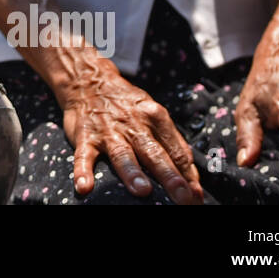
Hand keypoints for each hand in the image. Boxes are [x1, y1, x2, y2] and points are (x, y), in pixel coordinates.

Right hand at [60, 58, 203, 203]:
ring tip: (142, 190)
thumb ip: (173, 144)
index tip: (196, 197)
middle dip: (169, 176)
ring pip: (121, 153)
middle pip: (154, 153)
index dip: (188, 176)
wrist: (89, 81)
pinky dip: (83, 171)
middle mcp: (133, 123)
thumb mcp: (153, 115)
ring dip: (132, 172)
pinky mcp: (84, 135)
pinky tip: (85, 187)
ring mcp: (107, 130)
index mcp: (155, 117)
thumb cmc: (127, 105)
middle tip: (182, 196)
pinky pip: (83, 155)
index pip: (176, 151)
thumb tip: (192, 179)